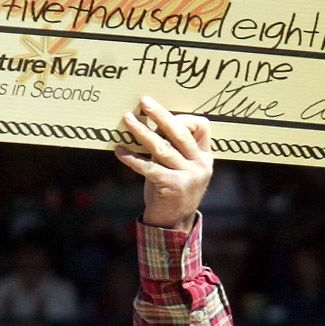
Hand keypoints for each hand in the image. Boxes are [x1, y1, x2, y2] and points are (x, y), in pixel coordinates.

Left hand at [115, 96, 212, 230]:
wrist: (174, 223)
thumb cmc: (172, 189)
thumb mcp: (179, 167)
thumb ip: (172, 148)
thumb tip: (148, 121)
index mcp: (204, 157)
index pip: (202, 127)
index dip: (182, 117)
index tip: (161, 114)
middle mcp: (200, 165)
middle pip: (180, 132)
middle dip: (161, 115)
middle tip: (144, 102)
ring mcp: (188, 176)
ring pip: (162, 148)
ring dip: (141, 132)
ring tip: (127, 120)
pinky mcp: (172, 186)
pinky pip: (149, 167)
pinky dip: (132, 158)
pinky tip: (120, 151)